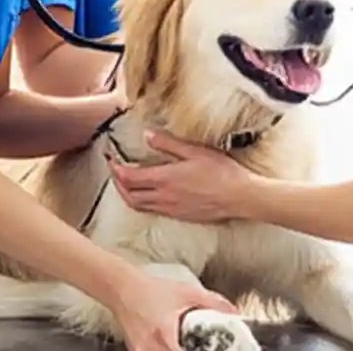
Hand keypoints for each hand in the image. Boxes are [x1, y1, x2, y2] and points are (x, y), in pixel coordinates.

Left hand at [108, 131, 255, 222]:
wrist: (240, 197)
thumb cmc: (221, 172)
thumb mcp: (195, 151)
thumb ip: (168, 143)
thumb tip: (147, 135)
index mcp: (165, 179)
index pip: (129, 178)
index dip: (116, 169)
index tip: (112, 160)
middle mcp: (164, 197)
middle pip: (129, 195)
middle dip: (117, 184)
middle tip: (115, 171)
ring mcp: (171, 209)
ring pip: (139, 206)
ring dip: (127, 195)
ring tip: (126, 184)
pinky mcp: (180, 216)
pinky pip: (153, 211)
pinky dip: (142, 203)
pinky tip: (148, 194)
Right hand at [108, 269, 237, 350]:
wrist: (122, 288)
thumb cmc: (150, 290)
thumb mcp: (185, 292)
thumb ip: (212, 303)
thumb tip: (233, 312)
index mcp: (164, 334)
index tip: (207, 349)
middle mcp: (150, 347)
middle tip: (198, 346)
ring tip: (186, 345)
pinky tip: (172, 345)